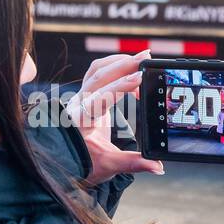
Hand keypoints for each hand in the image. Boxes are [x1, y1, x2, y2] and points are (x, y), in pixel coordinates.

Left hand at [65, 51, 163, 185]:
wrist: (66, 161)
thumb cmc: (83, 164)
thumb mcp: (108, 166)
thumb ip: (133, 163)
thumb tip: (158, 167)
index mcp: (81, 121)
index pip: (101, 98)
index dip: (120, 87)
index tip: (139, 78)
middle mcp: (77, 104)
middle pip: (98, 76)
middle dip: (123, 64)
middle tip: (146, 57)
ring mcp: (80, 97)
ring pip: (97, 70)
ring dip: (119, 61)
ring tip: (142, 59)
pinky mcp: (86, 94)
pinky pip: (98, 72)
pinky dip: (116, 67)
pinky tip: (133, 72)